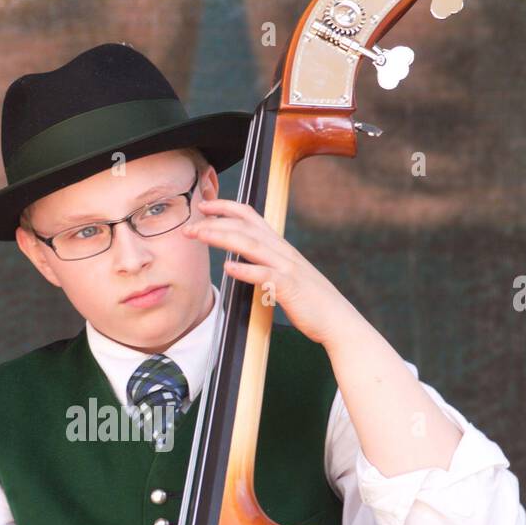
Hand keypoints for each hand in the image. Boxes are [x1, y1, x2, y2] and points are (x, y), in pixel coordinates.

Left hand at [182, 197, 355, 348]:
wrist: (336, 319)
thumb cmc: (309, 299)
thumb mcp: (285, 273)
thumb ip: (266, 262)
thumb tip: (243, 259)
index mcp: (279, 246)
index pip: (250, 216)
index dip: (226, 207)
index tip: (204, 205)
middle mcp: (282, 251)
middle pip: (245, 227)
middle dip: (214, 223)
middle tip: (189, 226)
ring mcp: (286, 268)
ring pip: (250, 245)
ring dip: (222, 238)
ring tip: (200, 236)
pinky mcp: (289, 288)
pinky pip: (265, 276)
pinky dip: (246, 270)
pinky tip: (228, 269)